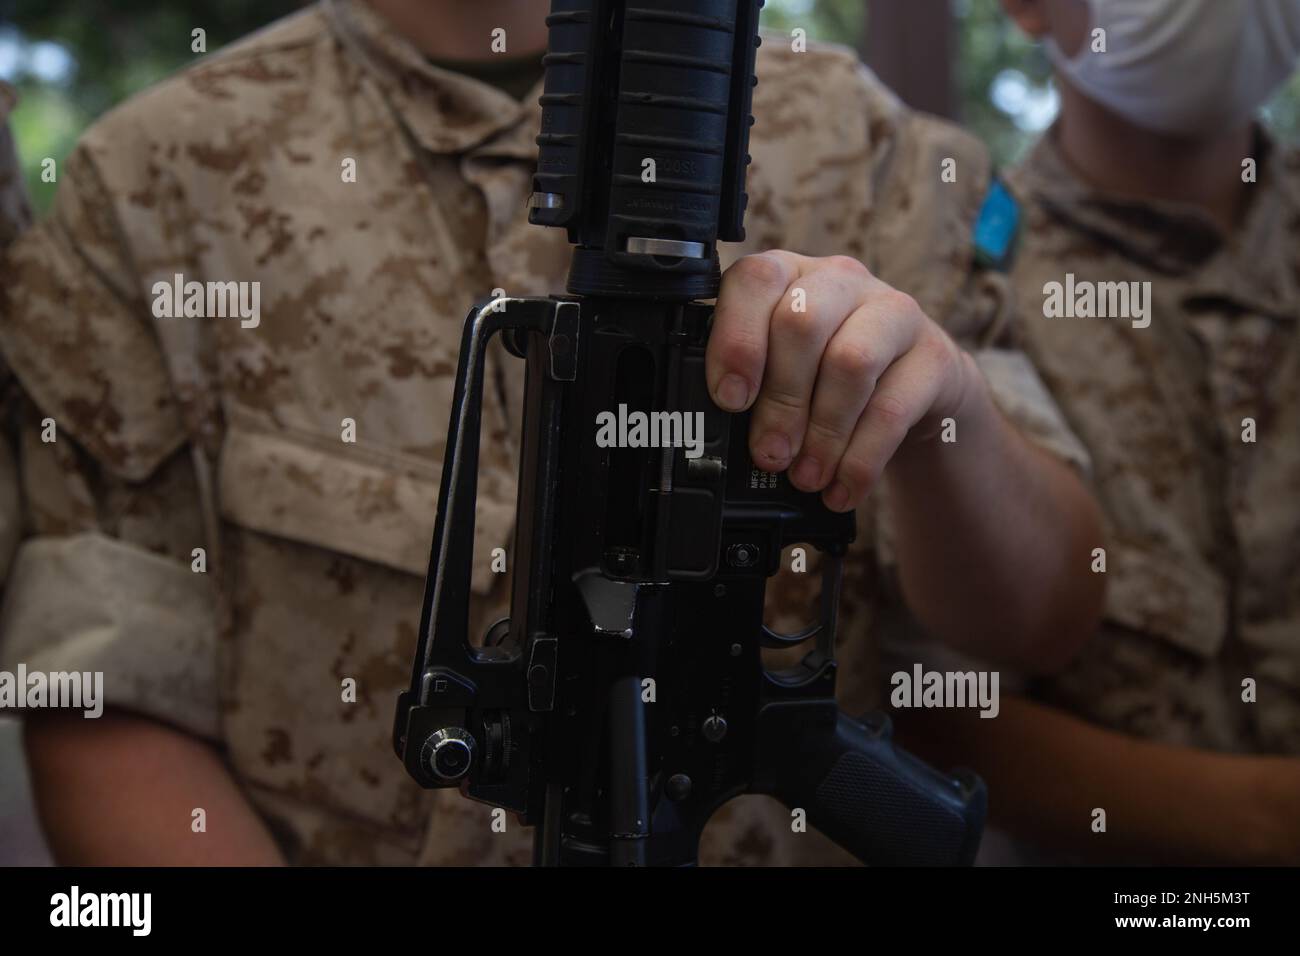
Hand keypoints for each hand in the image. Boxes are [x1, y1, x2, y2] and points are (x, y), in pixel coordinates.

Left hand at [705, 251, 979, 511]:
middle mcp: (840, 281)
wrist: (914, 385)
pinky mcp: (933, 355)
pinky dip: (861, 459)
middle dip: (780, 401)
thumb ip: (750, 383)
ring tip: (806, 477)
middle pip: (802, 322)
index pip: (755, 281)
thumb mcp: (782, 367)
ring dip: (823, 433)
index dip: (737, 341)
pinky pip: (893, 408)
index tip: (730, 399)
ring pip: (851, 362)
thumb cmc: (827, 373)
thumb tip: (721, 431)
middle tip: (769, 454)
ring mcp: (892, 311)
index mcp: (788, 274)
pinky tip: (844, 487)